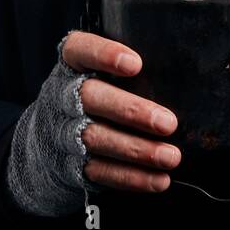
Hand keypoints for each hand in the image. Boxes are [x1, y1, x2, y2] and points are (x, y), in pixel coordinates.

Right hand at [4, 30, 180, 216]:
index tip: (136, 64)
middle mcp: (62, 97)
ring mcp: (63, 132)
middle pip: (90, 98)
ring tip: (170, 156)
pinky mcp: (71, 164)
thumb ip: (127, 68)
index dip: (104, 54)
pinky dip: (132, 178)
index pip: (80, 49)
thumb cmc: (91, 95)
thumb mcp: (98, 72)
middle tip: (168, 123)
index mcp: (70, 66)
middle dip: (131, 111)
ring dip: (137, 150)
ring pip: (96, 139)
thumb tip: (183, 67)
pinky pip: (101, 172)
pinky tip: (159, 179)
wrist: (46, 140)